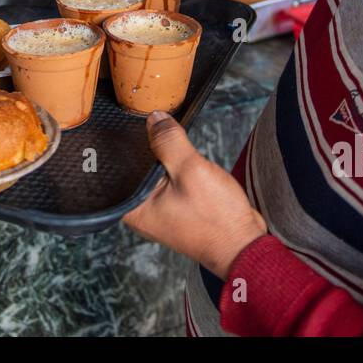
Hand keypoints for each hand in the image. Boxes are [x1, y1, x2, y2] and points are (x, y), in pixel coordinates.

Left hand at [122, 112, 267, 279]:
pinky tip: (186, 159)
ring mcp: (158, 211)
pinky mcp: (175, 208)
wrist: (244, 244)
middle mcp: (141, 212)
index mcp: (133, 209)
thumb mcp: (191, 170)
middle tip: (160, 128)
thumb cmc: (217, 219)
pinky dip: (176, 167)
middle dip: (149, 147)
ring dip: (165, 157)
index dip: (126, 141)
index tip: (135, 121)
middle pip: (136, 168)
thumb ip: (168, 141)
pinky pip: (169, 180)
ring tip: (174, 142)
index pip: (117, 166)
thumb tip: (154, 118)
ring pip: (154, 172)